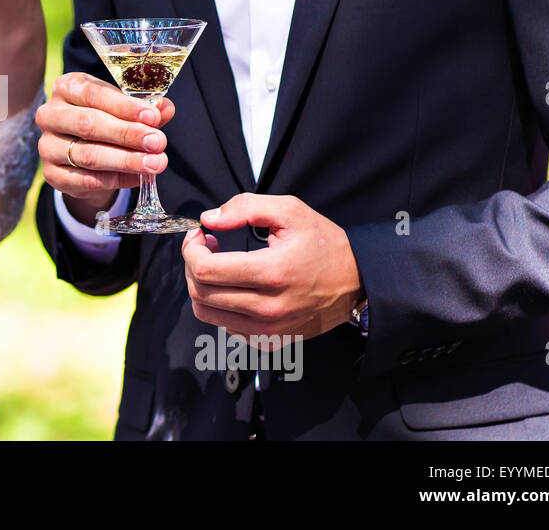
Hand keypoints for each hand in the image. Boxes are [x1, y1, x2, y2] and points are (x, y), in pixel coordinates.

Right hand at [35, 72, 174, 224]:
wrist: (83, 156)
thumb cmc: (105, 121)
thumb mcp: (124, 109)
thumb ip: (144, 109)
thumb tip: (165, 108)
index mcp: (66, 87)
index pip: (93, 94)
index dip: (125, 107)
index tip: (153, 117)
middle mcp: (50, 114)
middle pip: (88, 124)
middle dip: (127, 134)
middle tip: (157, 142)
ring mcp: (47, 146)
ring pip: (88, 155)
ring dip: (126, 160)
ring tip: (155, 163)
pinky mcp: (51, 174)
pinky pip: (86, 179)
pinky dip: (116, 179)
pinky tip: (137, 177)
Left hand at [182, 193, 363, 343]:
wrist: (358, 280)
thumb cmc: (325, 244)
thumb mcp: (291, 211)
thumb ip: (246, 207)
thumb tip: (209, 219)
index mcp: (271, 273)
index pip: (205, 270)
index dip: (191, 249)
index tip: (198, 234)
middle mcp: (268, 308)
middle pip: (200, 293)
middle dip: (192, 265)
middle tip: (205, 247)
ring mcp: (269, 329)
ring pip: (206, 313)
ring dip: (202, 286)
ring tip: (218, 266)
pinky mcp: (270, 341)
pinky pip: (226, 326)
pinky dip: (220, 306)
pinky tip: (235, 287)